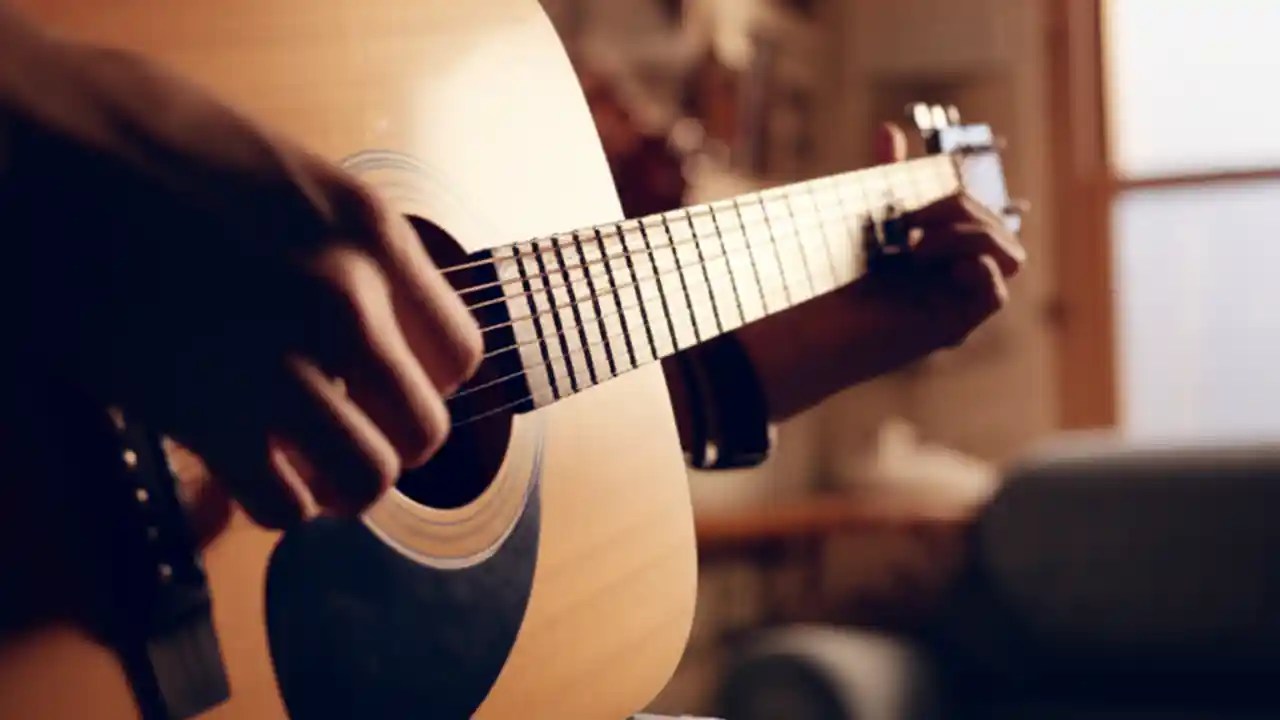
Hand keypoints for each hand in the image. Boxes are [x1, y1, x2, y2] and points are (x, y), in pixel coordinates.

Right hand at [3, 27, 481, 528]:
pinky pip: (279, 506)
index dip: (421, 381)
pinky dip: (265, 502)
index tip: (383, 383)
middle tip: (342, 431)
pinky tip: (238, 470)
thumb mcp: (288, 175)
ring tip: (301, 464)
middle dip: (385, 441)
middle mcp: (346, 300)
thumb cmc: (145, 136)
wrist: (33, 141)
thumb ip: (347, 253)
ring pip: (368, 481)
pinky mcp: (205, 413)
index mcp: (371, 233)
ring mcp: (279, 360)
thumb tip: (378, 318)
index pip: (458, 355)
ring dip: (336, 485)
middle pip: (424, 430)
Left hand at [733, 123, 1025, 418]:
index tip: (901, 187)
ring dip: (969, 232)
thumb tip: (889, 129)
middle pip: (993, 224)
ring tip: (914, 243)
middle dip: (957, 207)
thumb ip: (882, 177)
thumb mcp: (863, 215)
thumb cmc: (825, 277)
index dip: (949, 189)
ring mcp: (956, 302)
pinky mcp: (955, 325)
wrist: (801, 326)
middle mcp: (953, 277)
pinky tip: (926, 258)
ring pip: (1007, 253)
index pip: (973, 207)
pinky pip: (997, 290)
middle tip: (905, 219)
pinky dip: (977, 266)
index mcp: (938, 250)